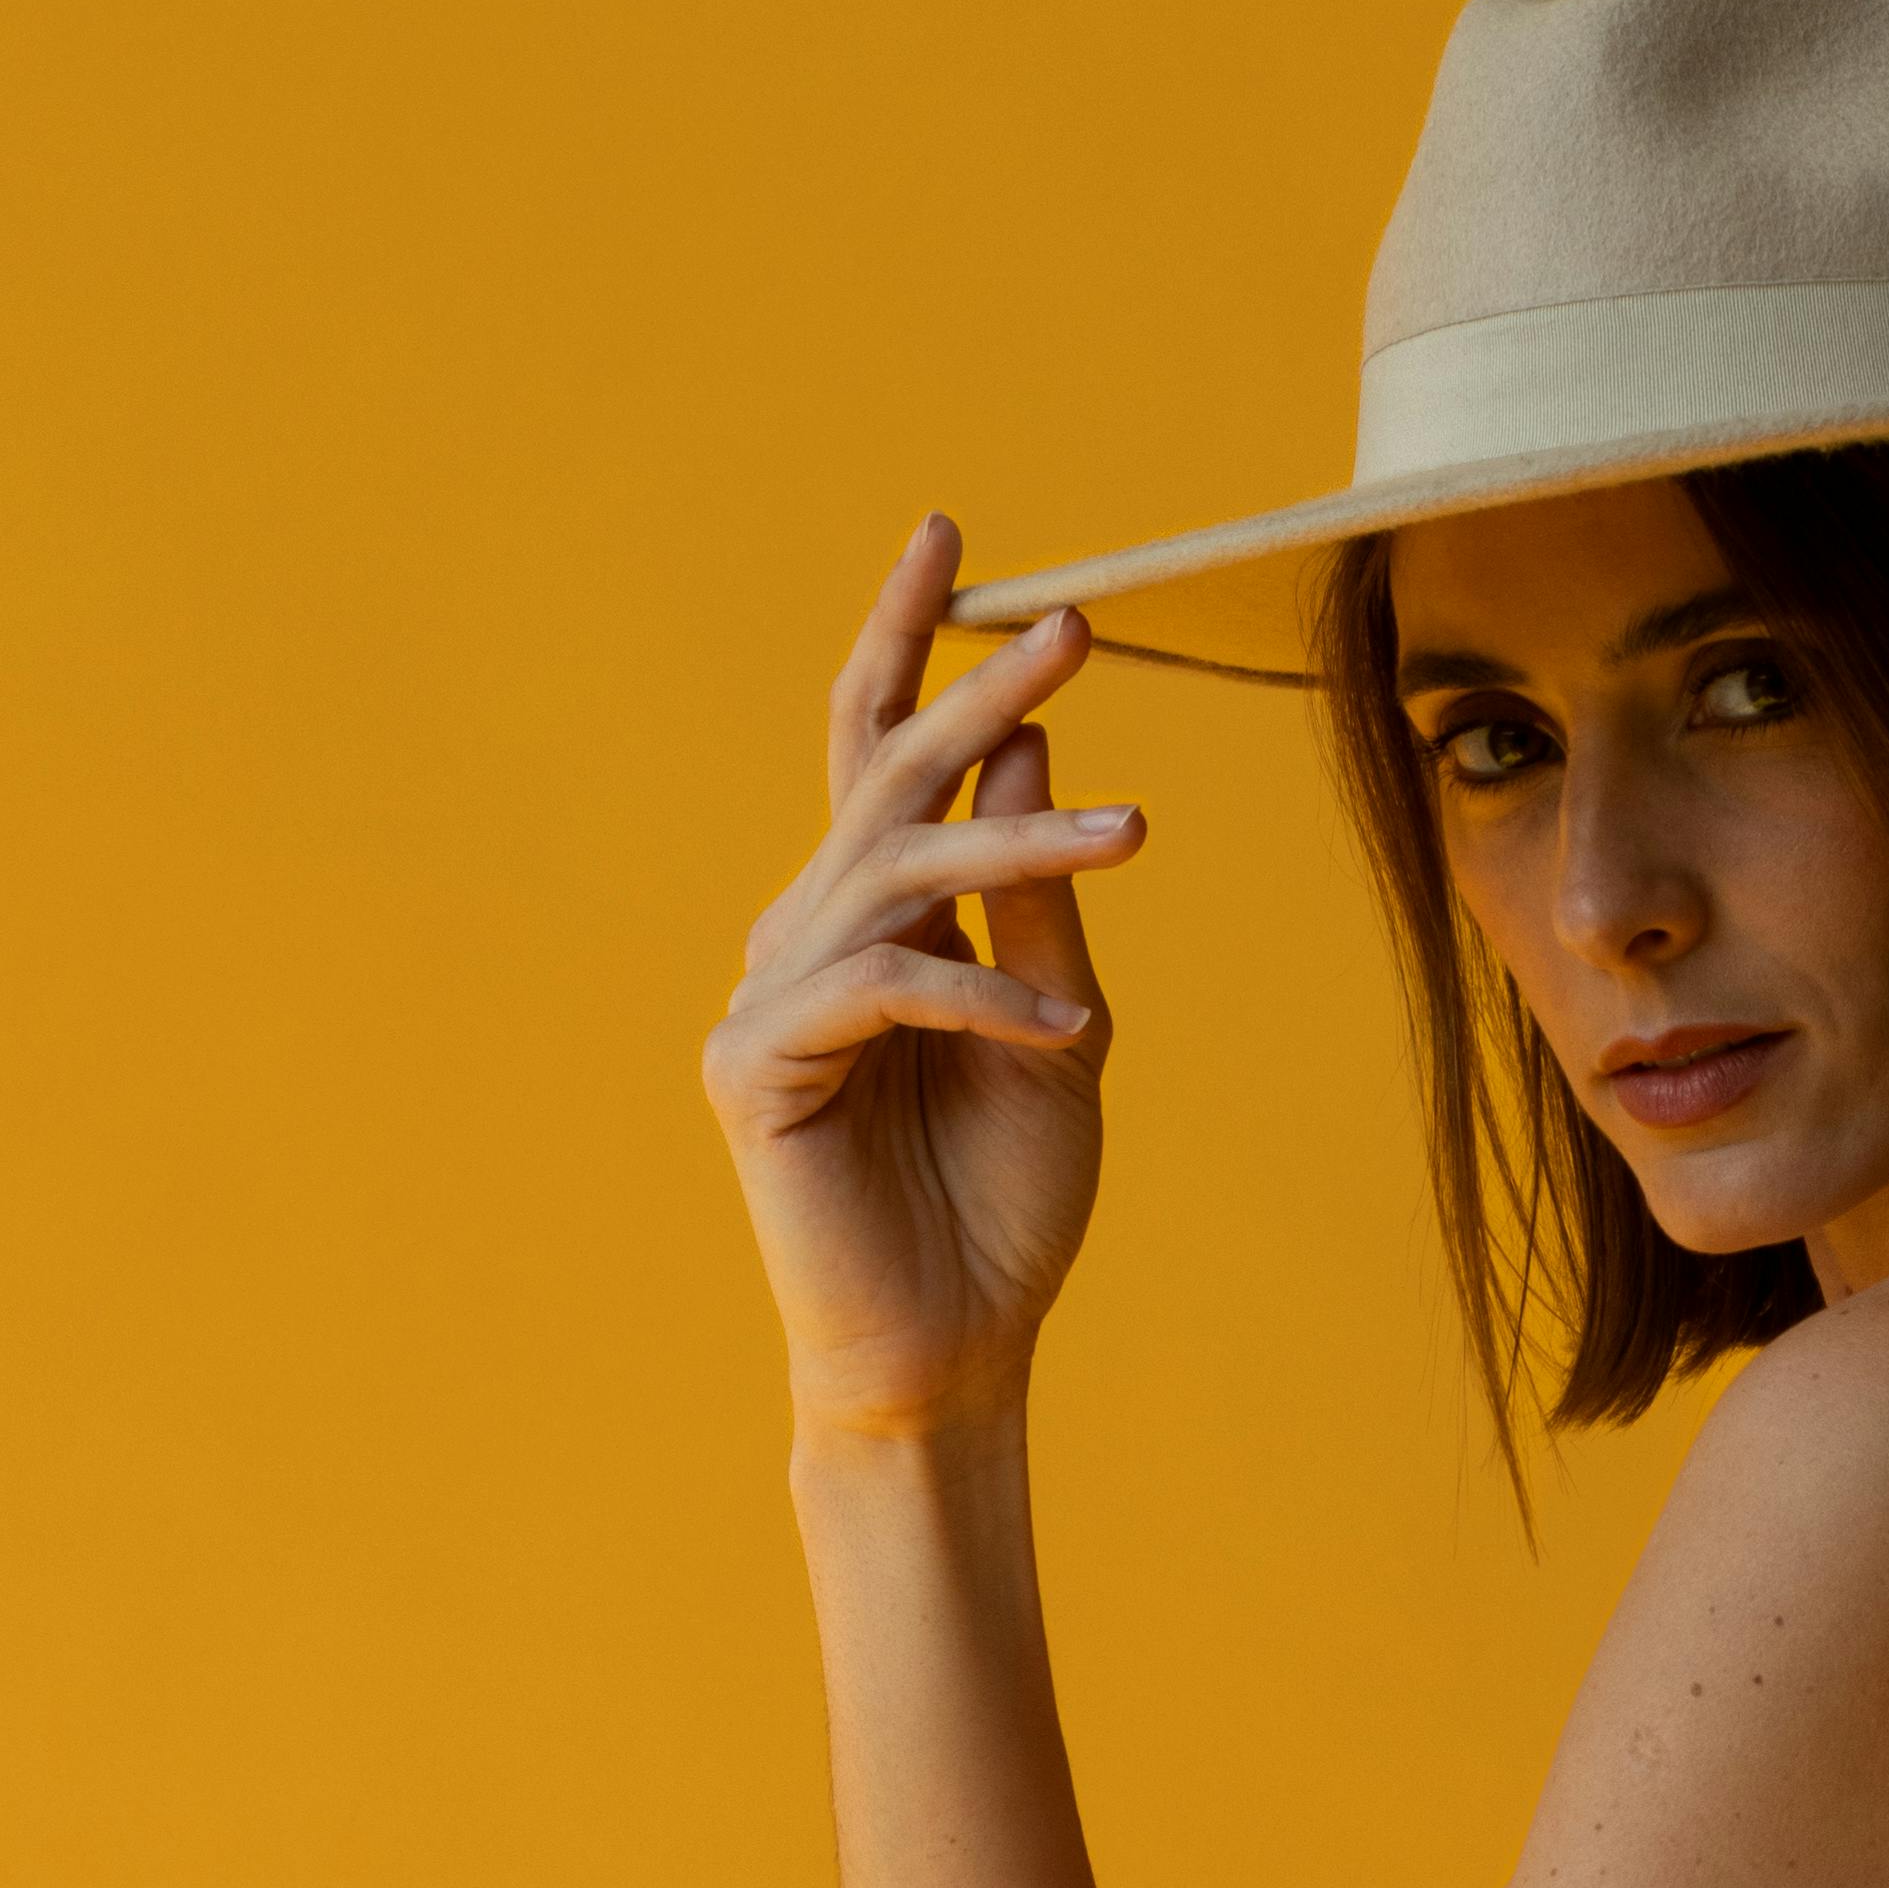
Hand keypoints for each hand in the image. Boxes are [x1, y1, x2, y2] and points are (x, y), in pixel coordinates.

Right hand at [704, 516, 1140, 1440]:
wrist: (955, 1352)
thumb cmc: (1002, 1202)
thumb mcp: (1058, 1026)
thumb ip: (1036, 897)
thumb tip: (1028, 743)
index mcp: (871, 920)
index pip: (878, 751)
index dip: (911, 642)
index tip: (954, 535)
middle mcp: (805, 938)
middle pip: (883, 778)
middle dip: (977, 689)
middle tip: (1076, 623)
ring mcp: (768, 1000)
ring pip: (896, 874)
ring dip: (1021, 846)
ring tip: (1136, 835)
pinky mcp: (752, 1068)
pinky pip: (880, 989)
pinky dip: (981, 998)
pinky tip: (1063, 1030)